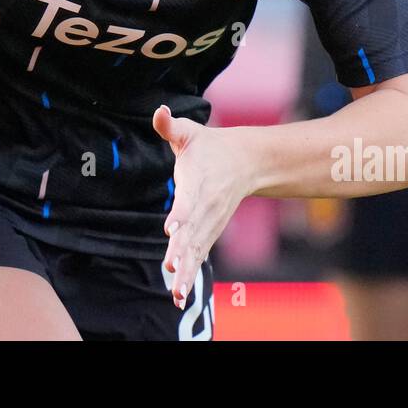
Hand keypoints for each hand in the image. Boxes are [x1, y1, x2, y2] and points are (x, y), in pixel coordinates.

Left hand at [153, 104, 252, 308]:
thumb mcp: (190, 132)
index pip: (190, 201)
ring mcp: (209, 224)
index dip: (181, 214)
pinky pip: (197, 257)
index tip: (172, 227)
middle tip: (171, 266)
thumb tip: (159, 111)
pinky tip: (179, 296)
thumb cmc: (210, 148)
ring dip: (186, 272)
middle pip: (193, 232)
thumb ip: (170, 125)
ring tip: (176, 294)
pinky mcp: (208, 234)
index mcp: (199, 184)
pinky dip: (190, 276)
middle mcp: (205, 208)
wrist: (247, 163)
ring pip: (196, 251)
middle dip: (182, 250)